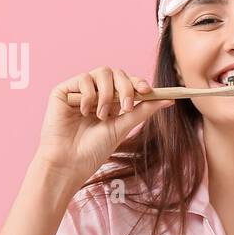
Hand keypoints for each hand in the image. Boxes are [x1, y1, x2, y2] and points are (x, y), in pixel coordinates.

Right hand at [35, 67, 175, 184]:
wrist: (69, 162)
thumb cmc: (94, 149)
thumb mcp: (123, 127)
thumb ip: (143, 110)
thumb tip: (169, 100)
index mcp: (111, 102)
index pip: (127, 83)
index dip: (138, 82)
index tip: (148, 90)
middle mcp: (96, 93)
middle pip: (117, 74)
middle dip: (126, 87)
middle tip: (126, 107)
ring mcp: (80, 91)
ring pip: (102, 72)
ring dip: (108, 94)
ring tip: (102, 116)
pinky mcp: (64, 91)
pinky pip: (84, 79)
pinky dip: (89, 95)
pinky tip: (84, 112)